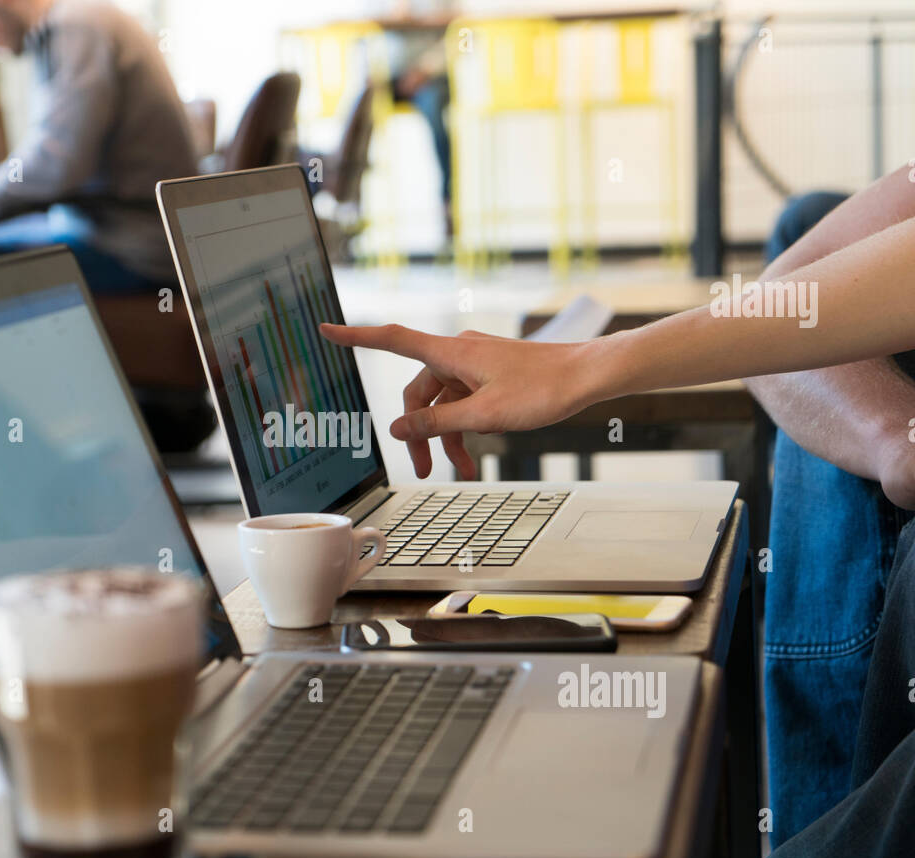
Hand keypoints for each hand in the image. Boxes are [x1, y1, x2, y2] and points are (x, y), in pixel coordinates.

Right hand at [318, 323, 598, 478]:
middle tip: (423, 469)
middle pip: (418, 392)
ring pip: (443, 403)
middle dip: (418, 431)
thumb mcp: (485, 414)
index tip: (326, 329)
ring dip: (446, 437)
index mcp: (452, 353)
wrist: (587, 376)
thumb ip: (438, 422)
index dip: (357, 337)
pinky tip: (475, 454)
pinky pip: (464, 403)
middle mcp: (459, 354)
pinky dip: (465, 428)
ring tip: (460, 469)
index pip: (392, 340)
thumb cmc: (544, 388)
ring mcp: (475, 366)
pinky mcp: (491, 377)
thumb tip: (398, 428)